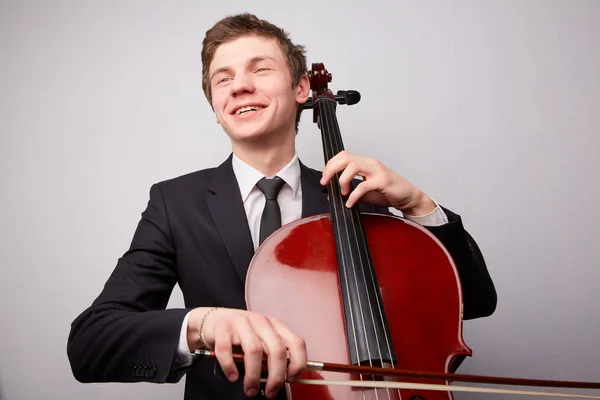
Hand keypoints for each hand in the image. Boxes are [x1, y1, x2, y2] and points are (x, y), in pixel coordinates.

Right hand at [188, 307, 306, 398]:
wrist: (214, 321)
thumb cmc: (241, 336)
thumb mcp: (263, 340)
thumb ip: (273, 354)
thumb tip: (282, 379)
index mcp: (276, 325)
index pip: (297, 343)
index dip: (298, 364)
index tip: (290, 379)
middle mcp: (261, 322)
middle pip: (277, 350)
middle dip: (275, 377)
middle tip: (270, 393)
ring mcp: (241, 322)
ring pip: (254, 351)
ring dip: (253, 376)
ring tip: (250, 389)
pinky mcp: (222, 327)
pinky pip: (226, 349)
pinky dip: (230, 367)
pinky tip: (232, 377)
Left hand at [320, 150, 436, 215]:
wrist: (407, 197)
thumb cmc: (388, 192)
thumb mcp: (365, 192)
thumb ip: (351, 191)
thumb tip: (332, 195)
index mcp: (365, 163)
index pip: (343, 156)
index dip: (330, 165)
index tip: (324, 179)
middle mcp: (370, 163)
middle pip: (345, 157)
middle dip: (331, 169)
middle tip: (326, 182)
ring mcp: (377, 170)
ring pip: (352, 167)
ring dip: (343, 180)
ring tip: (344, 193)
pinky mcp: (383, 180)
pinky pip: (363, 185)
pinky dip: (354, 195)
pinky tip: (350, 203)